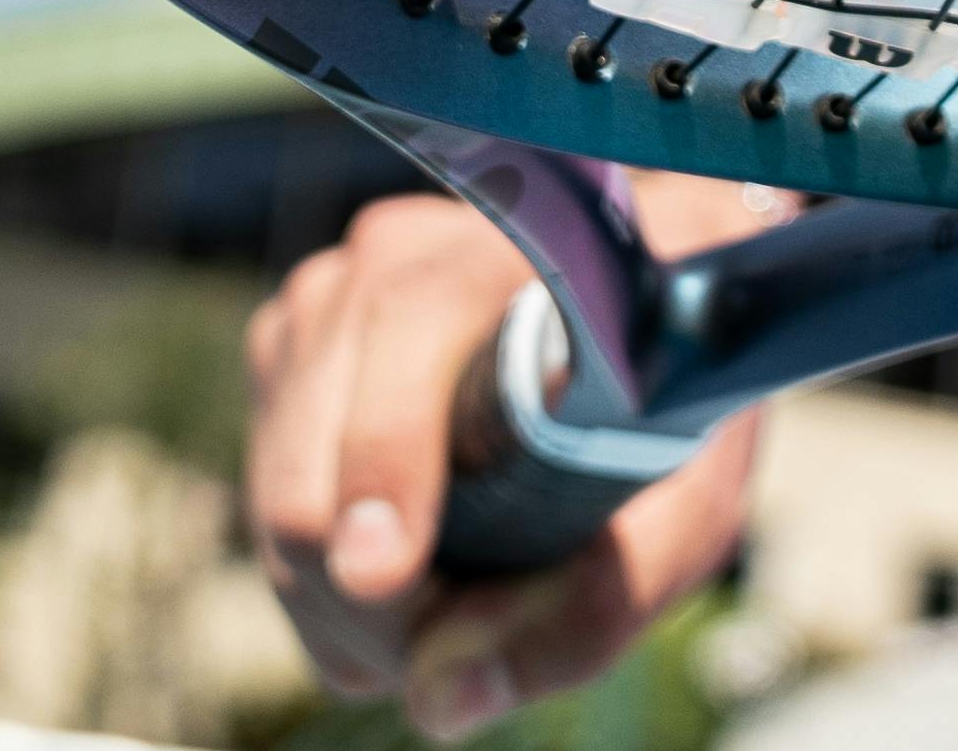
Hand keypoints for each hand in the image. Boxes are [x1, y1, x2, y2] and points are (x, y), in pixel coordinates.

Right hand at [246, 191, 765, 740]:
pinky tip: (414, 570)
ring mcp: (321, 306)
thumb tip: (442, 700)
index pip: (402, 340)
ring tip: (450, 609)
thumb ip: (591, 604)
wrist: (653, 295)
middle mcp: (386, 263)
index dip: (384, 466)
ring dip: (344, 603)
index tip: (388, 576)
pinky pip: (267, 505)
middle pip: (310, 473)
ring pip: (279, 505)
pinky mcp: (287, 357)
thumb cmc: (675, 396)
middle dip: (367, 604)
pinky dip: (325, 576)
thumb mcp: (690, 503)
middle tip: (457, 643)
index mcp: (501, 255)